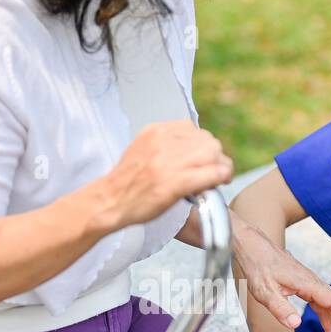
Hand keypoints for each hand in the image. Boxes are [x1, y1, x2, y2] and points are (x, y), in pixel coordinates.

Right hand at [99, 120, 231, 228]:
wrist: (109, 202)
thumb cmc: (127, 182)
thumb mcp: (142, 149)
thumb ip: (164, 143)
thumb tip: (190, 146)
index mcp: (155, 131)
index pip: (193, 129)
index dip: (204, 145)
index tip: (204, 159)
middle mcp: (163, 142)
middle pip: (207, 140)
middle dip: (215, 156)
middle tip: (215, 172)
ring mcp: (169, 162)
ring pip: (213, 154)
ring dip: (221, 167)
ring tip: (217, 179)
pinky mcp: (175, 182)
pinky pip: (210, 173)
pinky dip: (220, 176)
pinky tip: (219, 182)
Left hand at [234, 221, 330, 331]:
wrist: (253, 247)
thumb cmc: (258, 267)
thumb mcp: (264, 291)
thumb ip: (280, 308)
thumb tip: (297, 324)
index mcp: (307, 284)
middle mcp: (312, 282)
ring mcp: (309, 282)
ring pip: (328, 303)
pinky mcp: (303, 284)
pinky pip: (319, 301)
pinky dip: (325, 314)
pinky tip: (325, 325)